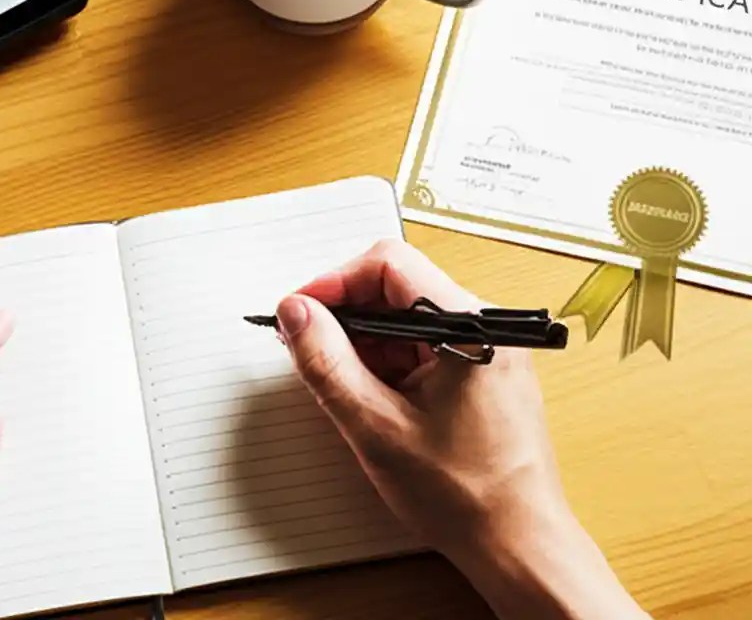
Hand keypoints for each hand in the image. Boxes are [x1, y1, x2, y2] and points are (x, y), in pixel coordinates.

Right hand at [278, 240, 646, 619]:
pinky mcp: (480, 369)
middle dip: (344, 316)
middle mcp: (485, 326)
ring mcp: (486, 347)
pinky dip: (387, 364)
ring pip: (405, 318)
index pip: (388, 265)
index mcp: (470, 326)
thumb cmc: (465, 495)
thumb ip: (326, 363)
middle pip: (396, 287)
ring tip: (343, 389)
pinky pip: (422, 344)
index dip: (333, 283)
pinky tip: (370, 399)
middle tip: (305, 349)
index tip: (298, 313)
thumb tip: (295, 314)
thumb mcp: (374, 426)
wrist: (516, 544)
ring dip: (364, 344)